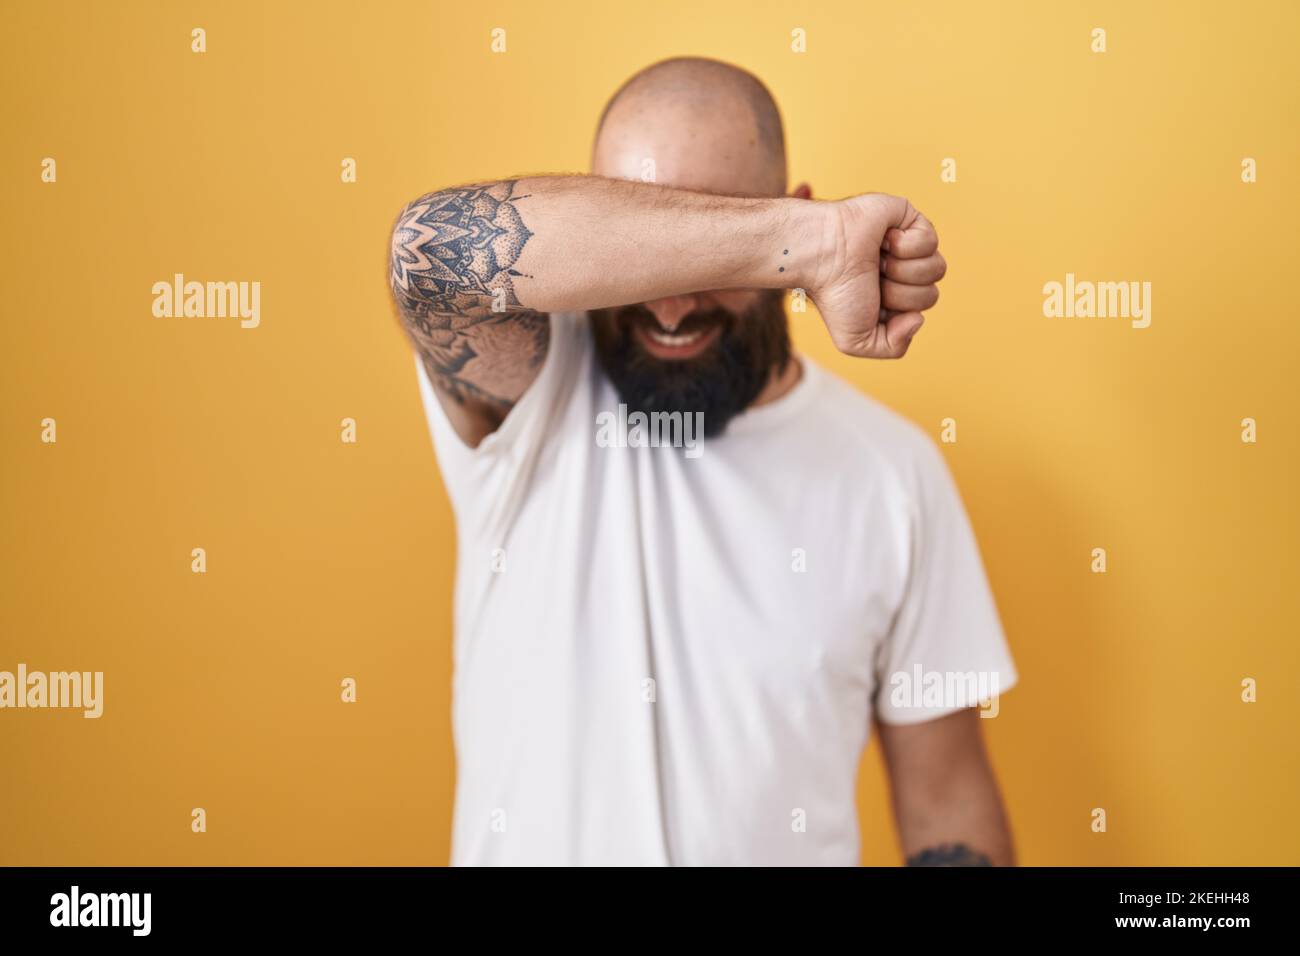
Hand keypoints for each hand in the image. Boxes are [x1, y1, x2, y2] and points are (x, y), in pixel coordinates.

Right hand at [811, 194, 944, 358]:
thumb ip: (893, 347)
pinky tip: (883, 240)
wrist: (820, 257)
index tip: (869, 300)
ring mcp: (908, 242)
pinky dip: (905, 246)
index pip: (921, 309)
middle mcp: (904, 269)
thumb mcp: (857, 342)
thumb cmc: (833, 294)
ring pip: (937, 268)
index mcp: (894, 294)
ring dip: (902, 271)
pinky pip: (931, 240)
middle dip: (899, 293)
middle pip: (932, 293)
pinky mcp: (908, 217)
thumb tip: (919, 319)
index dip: (898, 312)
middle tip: (871, 279)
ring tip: (876, 260)